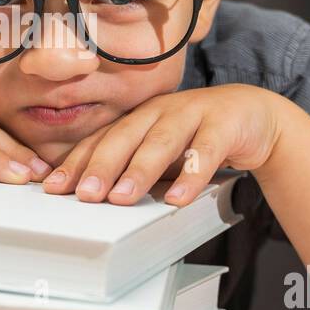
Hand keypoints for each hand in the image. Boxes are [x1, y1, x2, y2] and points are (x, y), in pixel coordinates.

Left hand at [41, 84, 282, 205]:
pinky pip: (206, 151)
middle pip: (125, 137)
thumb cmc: (199, 136)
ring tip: (121, 198)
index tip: (54, 188)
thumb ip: (133, 166)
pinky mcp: (224, 123)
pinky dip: (191, 175)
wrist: (255, 115)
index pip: (101, 139)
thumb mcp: (162, 150)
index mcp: (139, 117)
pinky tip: (178, 198)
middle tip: (83, 195)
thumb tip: (92, 197)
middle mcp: (160, 111)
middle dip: (101, 166)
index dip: (77, 163)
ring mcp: (193, 112)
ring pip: (161, 141)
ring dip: (139, 171)